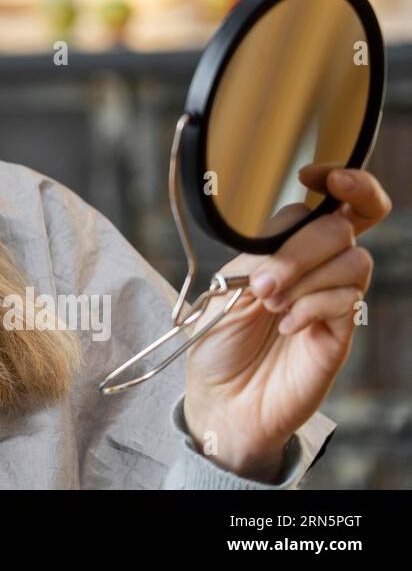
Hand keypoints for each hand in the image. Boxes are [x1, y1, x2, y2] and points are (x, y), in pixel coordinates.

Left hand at [182, 166, 389, 480]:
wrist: (222, 397)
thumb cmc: (219, 341)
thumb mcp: (227, 286)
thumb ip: (261, 253)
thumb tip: (291, 226)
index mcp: (287, 248)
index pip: (332, 203)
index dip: (342, 181)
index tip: (316, 173)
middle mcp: (316, 269)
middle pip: (340, 227)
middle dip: (300, 250)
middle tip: (263, 284)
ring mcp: (332, 299)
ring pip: (351, 259)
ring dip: (304, 278)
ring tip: (271, 305)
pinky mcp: (340, 331)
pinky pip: (347, 300)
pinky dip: (313, 307)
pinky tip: (288, 325)